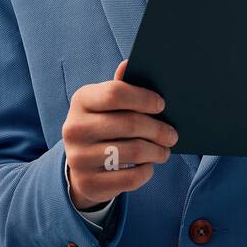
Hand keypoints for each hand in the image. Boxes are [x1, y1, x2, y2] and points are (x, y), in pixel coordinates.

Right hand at [63, 59, 177, 210]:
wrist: (81, 166)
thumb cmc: (104, 125)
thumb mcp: (107, 104)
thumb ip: (120, 87)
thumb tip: (129, 64)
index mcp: (82, 100)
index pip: (115, 93)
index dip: (144, 98)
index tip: (162, 105)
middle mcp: (74, 128)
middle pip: (129, 123)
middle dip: (158, 129)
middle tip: (173, 135)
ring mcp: (78, 158)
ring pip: (132, 151)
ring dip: (156, 151)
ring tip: (165, 150)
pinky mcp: (87, 183)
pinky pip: (129, 178)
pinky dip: (145, 171)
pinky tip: (148, 166)